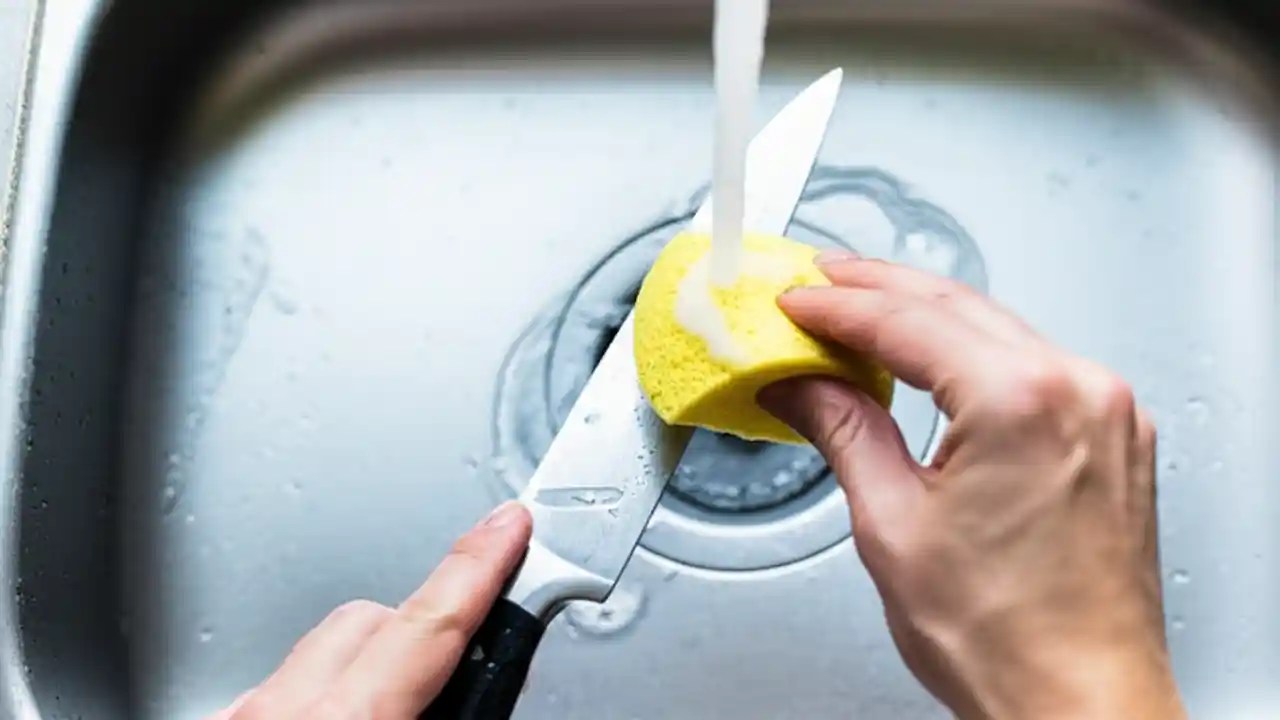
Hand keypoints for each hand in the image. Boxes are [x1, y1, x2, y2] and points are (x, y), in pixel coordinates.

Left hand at [207, 501, 531, 719]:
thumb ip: (456, 708)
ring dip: (365, 665)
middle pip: (371, 619)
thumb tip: (492, 676)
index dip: (480, 567)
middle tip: (458, 670)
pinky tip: (332, 716)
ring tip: (392, 703)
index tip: (510, 525)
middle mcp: (278, 710)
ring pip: (318, 648)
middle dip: (421, 630)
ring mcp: (239, 714)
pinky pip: (274, 680)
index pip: (429, 622)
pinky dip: (313, 692)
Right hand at [759, 255, 1184, 719]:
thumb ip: (843, 431)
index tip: (794, 300)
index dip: (837, 306)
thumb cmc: (1007, 640)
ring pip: (998, 328)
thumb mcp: (892, 523)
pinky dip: (974, 352)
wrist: (1081, 703)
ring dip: (926, 315)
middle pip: (958, 305)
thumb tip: (801, 386)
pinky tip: (935, 359)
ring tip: (864, 315)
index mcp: (1021, 403)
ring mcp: (1107, 410)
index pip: (907, 322)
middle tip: (822, 282)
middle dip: (880, 288)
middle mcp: (1078, 390)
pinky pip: (1034, 364)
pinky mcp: (1115, 434)